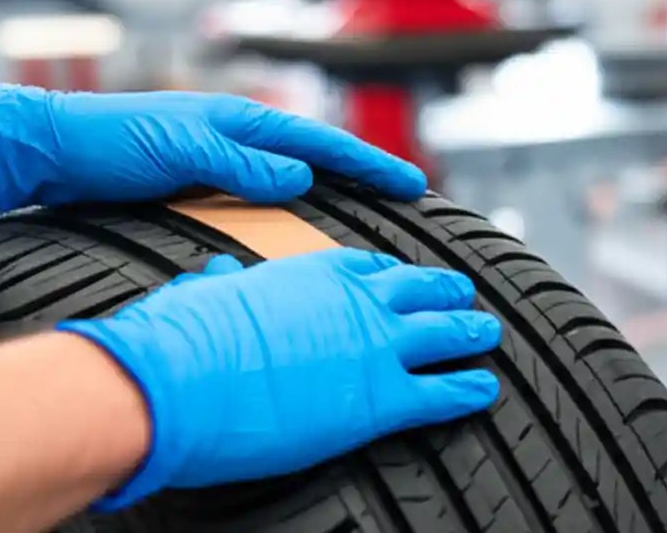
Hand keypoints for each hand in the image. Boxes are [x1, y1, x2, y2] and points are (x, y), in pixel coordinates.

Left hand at [0, 85, 424, 212]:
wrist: (48, 152)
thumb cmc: (107, 140)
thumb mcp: (181, 148)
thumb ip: (242, 163)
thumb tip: (300, 178)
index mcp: (242, 122)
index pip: (323, 144)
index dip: (371, 165)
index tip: (412, 185)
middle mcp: (240, 140)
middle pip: (319, 160)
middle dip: (365, 179)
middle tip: (408, 202)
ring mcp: (223, 163)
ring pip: (295, 183)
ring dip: (334, 199)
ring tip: (369, 220)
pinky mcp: (202, 187)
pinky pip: (264, 203)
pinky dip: (294, 215)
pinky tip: (301, 234)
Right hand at [56, 249, 501, 510]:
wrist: (179, 381)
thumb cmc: (180, 338)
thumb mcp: (205, 293)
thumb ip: (225, 284)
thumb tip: (218, 274)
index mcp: (316, 271)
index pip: (371, 267)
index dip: (394, 274)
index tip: (406, 277)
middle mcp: (357, 301)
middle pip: (420, 290)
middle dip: (447, 292)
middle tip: (464, 294)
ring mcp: (377, 347)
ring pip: (445, 333)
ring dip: (471, 332)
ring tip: (487, 333)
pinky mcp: (382, 399)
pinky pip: (442, 392)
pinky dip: (468, 391)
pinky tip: (484, 390)